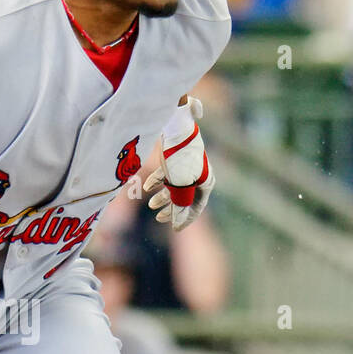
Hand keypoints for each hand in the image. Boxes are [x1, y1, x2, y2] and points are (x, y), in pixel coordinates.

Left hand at [142, 96, 213, 231]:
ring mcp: (185, 164)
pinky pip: (167, 173)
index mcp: (205, 181)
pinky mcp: (174, 156)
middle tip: (158, 217)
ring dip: (163, 197)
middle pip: (186, 197)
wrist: (175, 124)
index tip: (175, 229)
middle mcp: (198, 173)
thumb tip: (178, 226)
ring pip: (175, 186)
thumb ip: (180, 206)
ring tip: (150, 205)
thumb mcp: (181, 185)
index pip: (197, 206)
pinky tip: (147, 186)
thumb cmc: (180, 157)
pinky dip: (157, 181)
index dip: (186, 219)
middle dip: (172, 209)